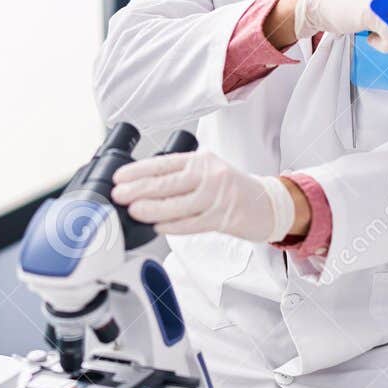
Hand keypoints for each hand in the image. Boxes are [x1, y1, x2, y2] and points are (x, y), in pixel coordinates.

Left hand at [111, 151, 295, 241]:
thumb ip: (179, 176)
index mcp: (201, 160)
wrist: (268, 203)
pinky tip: (158, 227)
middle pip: (168, 183)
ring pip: (178, 204)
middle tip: (119, 194)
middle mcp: (209, 175)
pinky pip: (193, 223)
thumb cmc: (231, 188)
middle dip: (139, 189)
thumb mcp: (206, 171)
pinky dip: (174, 226)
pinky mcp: (223, 218)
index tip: (120, 177)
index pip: (164, 163)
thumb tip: (142, 186)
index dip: (139, 170)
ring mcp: (217, 197)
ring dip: (152, 209)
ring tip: (134, 211)